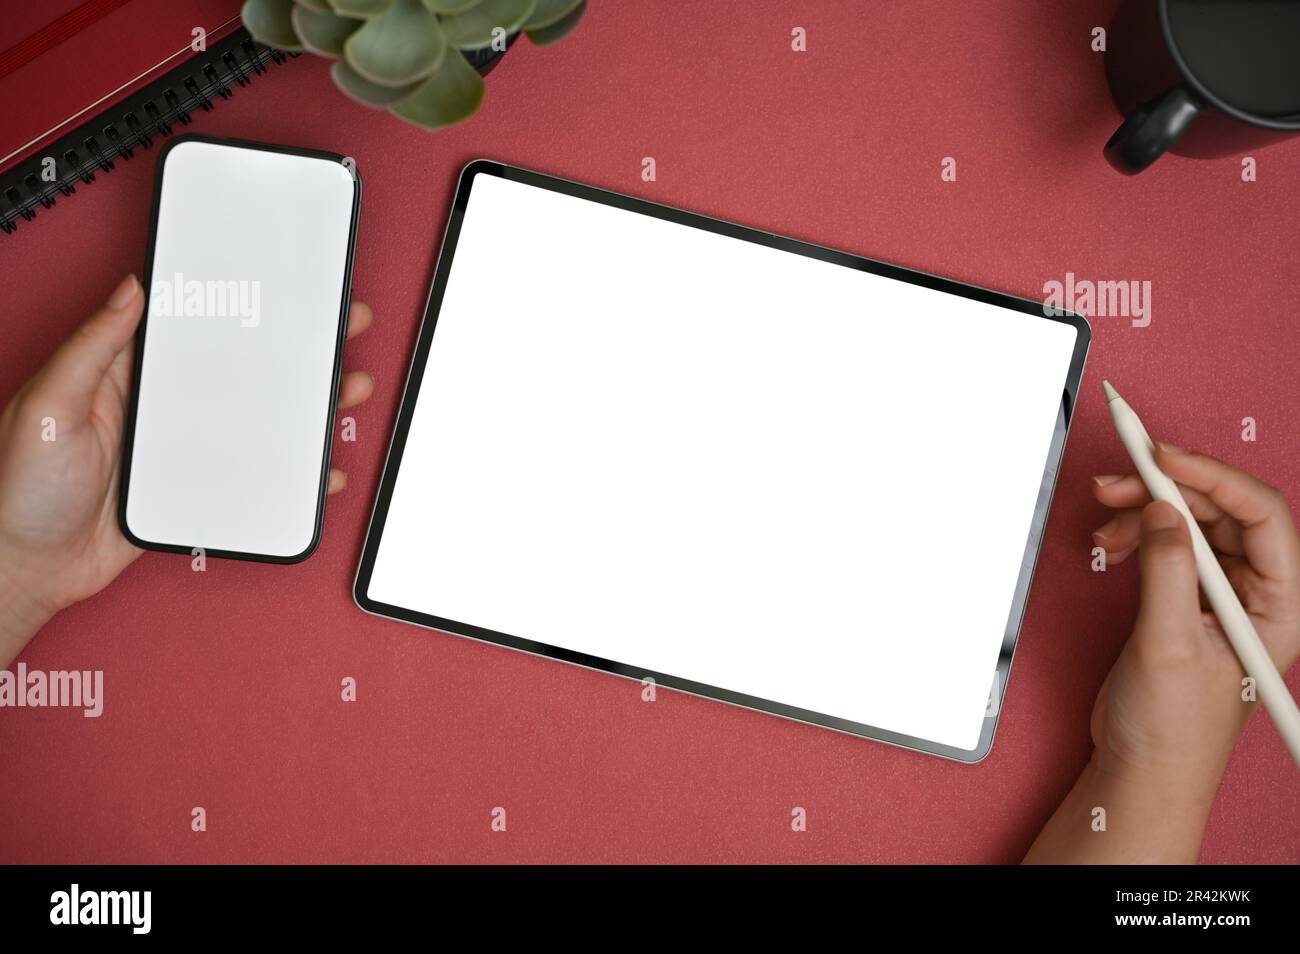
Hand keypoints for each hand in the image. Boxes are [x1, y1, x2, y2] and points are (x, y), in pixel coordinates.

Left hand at [0, 274, 375, 666]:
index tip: (282, 285)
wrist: (26, 567)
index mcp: (125, 373)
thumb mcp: (49, 404)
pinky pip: (254, 475)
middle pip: (241, 368)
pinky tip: (320, 468)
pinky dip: (292, 473)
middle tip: (339, 327)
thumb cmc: (18, 487)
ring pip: (258, 419)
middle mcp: (160, 407)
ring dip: (305, 407)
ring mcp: (182, 448)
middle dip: (295, 347)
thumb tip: (131, 289)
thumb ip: (93, 346)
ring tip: (346, 390)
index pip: (193, 326)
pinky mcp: (194, 489)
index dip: (240, 303)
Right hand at [1088, 445, 1299, 792]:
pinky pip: (1166, 544)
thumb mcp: (1170, 645)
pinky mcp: (1185, 599)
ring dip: (1143, 511)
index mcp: (1281, 605)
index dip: (1212, 477)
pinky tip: (1111, 543)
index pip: (1260, 515)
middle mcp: (1258, 594)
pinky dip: (1134, 534)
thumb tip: (1161, 512)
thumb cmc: (1174, 730)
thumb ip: (1169, 572)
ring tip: (1103, 519)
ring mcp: (1221, 595)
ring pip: (1189, 523)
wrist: (1143, 770)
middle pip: (1221, 511)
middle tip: (1117, 481)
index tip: (1161, 458)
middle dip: (1166, 490)